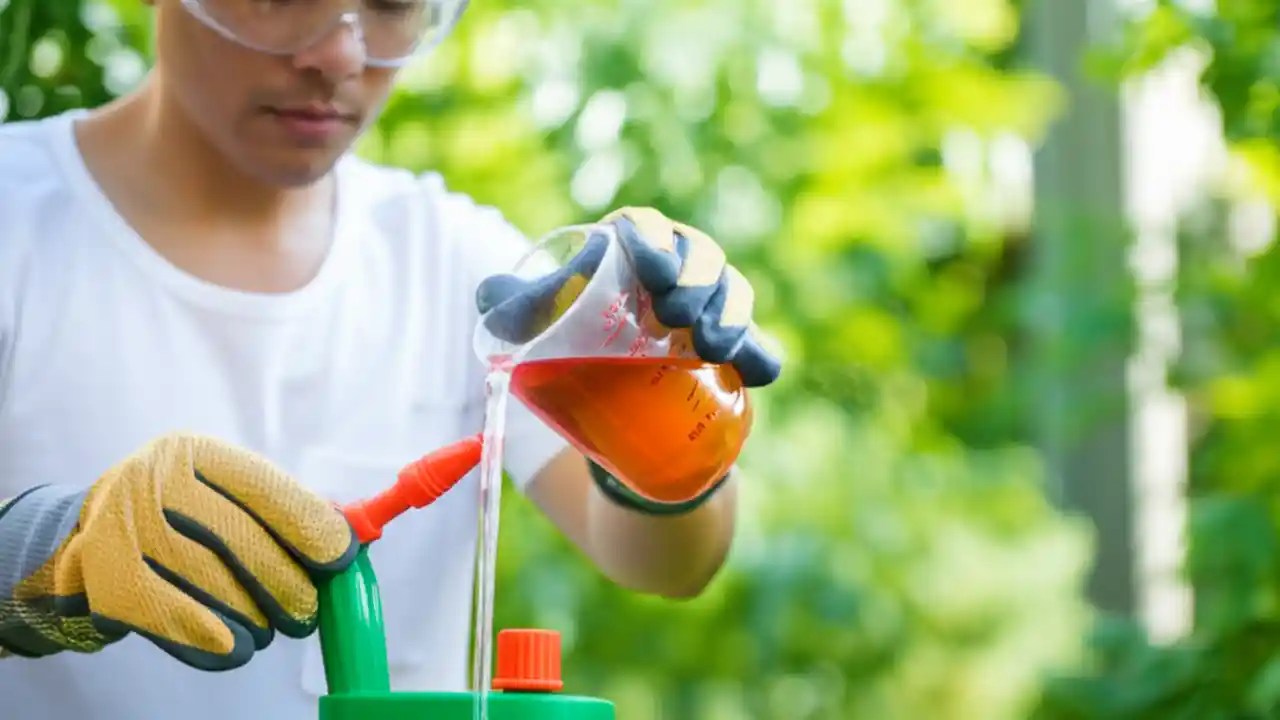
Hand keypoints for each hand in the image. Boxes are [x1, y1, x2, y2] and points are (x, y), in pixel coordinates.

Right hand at [0, 433, 357, 670]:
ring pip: (208, 582)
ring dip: (252, 617)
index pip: (264, 487)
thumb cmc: (189, 518)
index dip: (309, 525)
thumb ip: (287, 512)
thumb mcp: (231, 496)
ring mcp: (123, 526)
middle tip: (307, 614)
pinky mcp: (103, 576)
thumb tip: (353, 542)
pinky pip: (169, 616)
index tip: (342, 558)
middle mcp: (155, 480)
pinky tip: (235, 648)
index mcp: (199, 453)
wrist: (93, 537)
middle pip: (238, 538)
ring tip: (269, 631)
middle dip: (285, 583)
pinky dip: (210, 639)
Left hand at [476, 207, 780, 386]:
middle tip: (676, 316)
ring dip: (731, 314)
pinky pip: (759, 348)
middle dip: (697, 279)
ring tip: (712, 347)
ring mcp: (711, 308)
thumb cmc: (572, 342)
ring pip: (734, 293)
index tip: (655, 273)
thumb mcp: (538, 324)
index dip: (654, 240)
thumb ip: (512, 305)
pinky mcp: (733, 350)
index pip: (644, 226)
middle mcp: (677, 268)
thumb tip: (489, 294)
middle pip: (699, 254)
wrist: (606, 405)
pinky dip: (761, 358)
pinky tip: (758, 374)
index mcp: (629, 247)